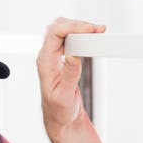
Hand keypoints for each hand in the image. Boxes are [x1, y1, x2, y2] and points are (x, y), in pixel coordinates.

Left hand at [35, 18, 105, 135]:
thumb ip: (70, 75)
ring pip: (63, 30)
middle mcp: (47, 56)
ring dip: (79, 27)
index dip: (72, 27)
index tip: (90, 29)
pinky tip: (92, 37)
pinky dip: (81, 34)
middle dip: (78, 24)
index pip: (54, 34)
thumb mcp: (65, 96)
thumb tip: (73, 55)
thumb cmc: (59, 111)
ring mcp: (53, 55)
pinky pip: (69, 38)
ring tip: (97, 32)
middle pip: (58, 27)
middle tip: (97, 29)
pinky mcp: (62, 57)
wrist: (60, 118)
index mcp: (45, 62)